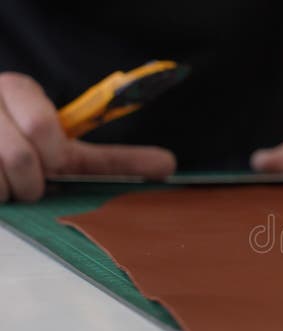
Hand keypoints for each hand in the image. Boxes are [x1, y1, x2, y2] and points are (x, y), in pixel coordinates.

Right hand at [0, 72, 175, 202]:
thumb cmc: (22, 143)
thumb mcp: (61, 144)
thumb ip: (110, 158)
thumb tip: (169, 165)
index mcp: (17, 90)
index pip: (45, 127)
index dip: (56, 157)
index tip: (58, 163)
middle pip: (22, 156)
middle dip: (35, 180)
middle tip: (35, 182)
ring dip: (10, 191)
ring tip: (10, 184)